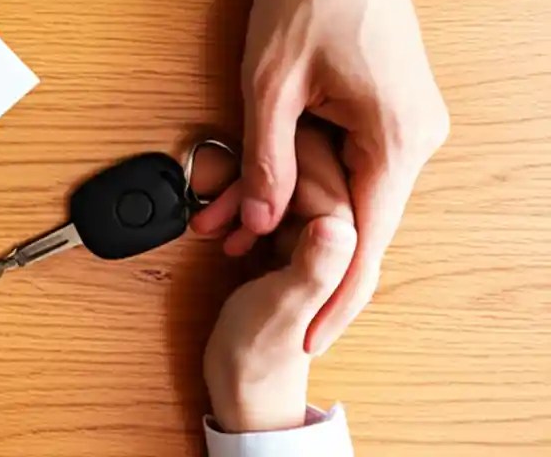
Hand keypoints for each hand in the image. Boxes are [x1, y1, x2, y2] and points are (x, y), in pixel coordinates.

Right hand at [202, 124, 355, 432]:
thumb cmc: (261, 355)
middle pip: (305, 177)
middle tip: (221, 196)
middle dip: (258, 182)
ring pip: (283, 188)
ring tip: (211, 217)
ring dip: (243, 197)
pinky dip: (237, 211)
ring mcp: (312, 241)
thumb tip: (336, 221)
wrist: (242, 383)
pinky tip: (216, 227)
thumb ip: (314, 267)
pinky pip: (266, 207)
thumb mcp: (280, 308)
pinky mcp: (289, 243)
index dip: (283, 171)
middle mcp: (335, 240)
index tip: (243, 175)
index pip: (327, 182)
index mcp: (344, 251)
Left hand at [205, 0, 449, 353]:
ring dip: (288, 207)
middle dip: (293, 246)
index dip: (335, 296)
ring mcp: (405, 121)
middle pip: (355, 221)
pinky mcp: (388, 106)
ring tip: (226, 220)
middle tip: (239, 267)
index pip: (365, 244)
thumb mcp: (271, 85)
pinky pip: (346, 158)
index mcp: (394, 139)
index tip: (311, 339)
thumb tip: (260, 224)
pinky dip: (301, 174)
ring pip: (343, 188)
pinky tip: (256, 181)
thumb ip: (266, 163)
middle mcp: (414, 138)